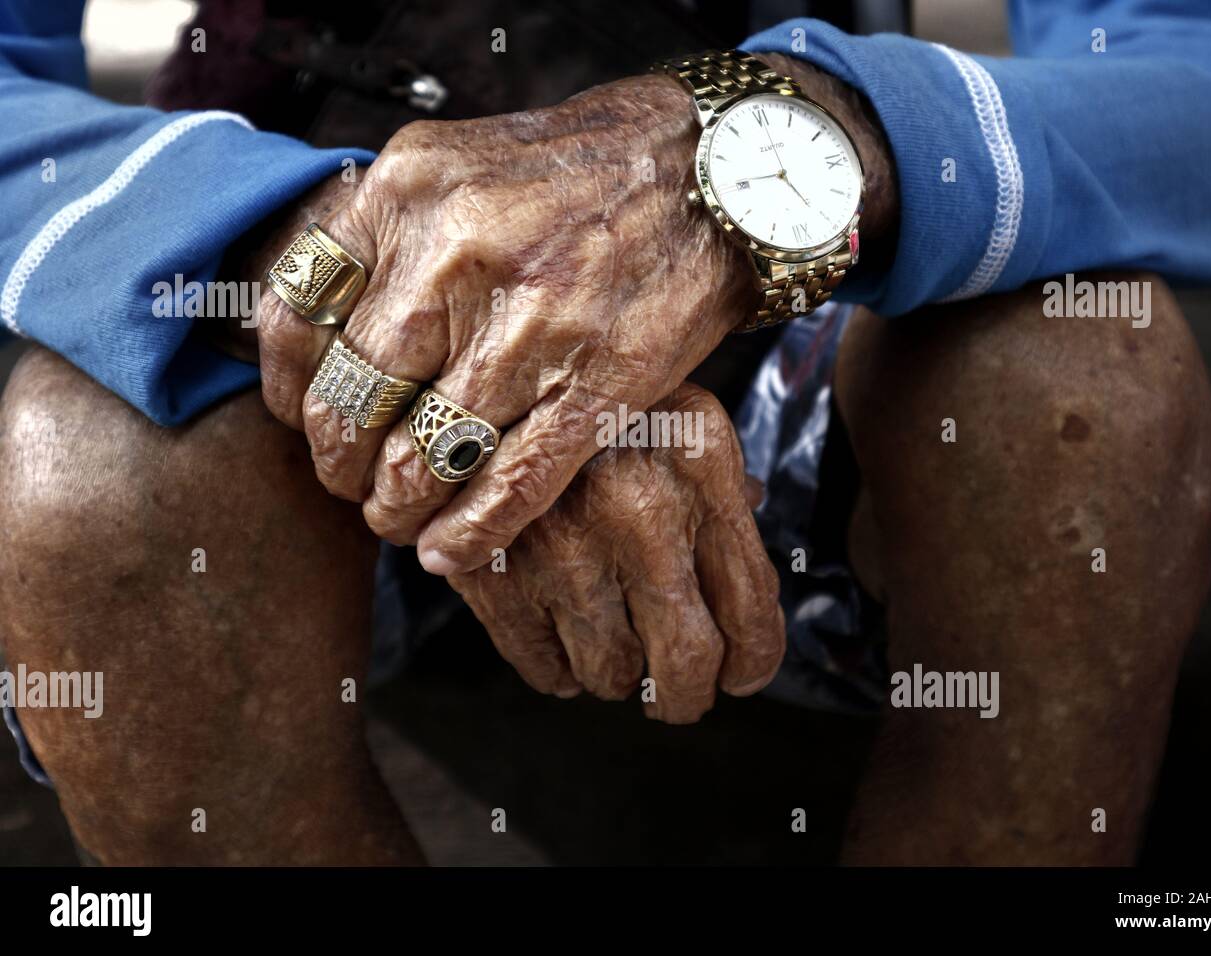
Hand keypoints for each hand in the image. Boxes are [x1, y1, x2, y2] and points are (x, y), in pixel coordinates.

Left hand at [251, 57, 896, 575]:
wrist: (712, 167)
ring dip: (396, 507)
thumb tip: (321, 323)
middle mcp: (457, 254)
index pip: (297, 319)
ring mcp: (531, 323)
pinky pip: (514, 482)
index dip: (288, 390)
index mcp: (408, 192)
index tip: (302, 417)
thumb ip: (385, 234)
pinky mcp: (599, 380)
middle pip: (351, 400)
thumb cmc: (581, 171)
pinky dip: (472, 532)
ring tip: (397, 518)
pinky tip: (450, 550)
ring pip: (422, 455)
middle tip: (349, 483)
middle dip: (338, 465)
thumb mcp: (458, 163)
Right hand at [446, 384, 783, 722]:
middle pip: (686, 659)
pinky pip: (538, 663)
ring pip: (610, 671)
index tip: (743, 675)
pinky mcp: (494, 565)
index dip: (754, 661)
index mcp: (699, 474)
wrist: (492, 357)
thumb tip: (748, 574)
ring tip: (619, 661)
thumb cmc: (609, 396)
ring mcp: (562, 545)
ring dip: (620, 679)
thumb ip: (724, 496)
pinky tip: (566, 658)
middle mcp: (637, 515)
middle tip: (682, 696)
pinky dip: (558, 675)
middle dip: (689, 696)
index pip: (750, 609)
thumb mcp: (687, 420)